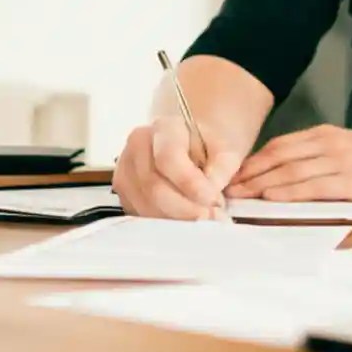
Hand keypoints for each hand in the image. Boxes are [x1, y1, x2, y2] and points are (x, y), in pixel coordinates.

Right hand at [112, 115, 245, 220]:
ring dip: (176, 220)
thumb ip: (222, 169)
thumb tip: (211, 195)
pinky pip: (140, 214)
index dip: (191, 184)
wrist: (193, 143)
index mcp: (165, 128)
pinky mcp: (125, 191)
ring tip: (204, 219)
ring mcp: (126, 169)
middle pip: (153, 186)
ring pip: (144, 205)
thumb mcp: (226, 148)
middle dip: (185, 209)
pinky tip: (186, 221)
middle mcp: (138, 145)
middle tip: (212, 217)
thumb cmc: (209, 144)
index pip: (168, 158)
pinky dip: (165, 223)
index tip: (214, 200)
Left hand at [224, 125, 351, 205]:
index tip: (233, 174)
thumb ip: (319, 156)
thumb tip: (286, 172)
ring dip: (261, 186)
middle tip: (225, 187)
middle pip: (279, 158)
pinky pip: (313, 186)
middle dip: (249, 174)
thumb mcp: (349, 149)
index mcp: (327, 134)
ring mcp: (341, 161)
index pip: (280, 145)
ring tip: (238, 197)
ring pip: (290, 172)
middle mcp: (330, 143)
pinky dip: (288, 192)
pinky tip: (270, 198)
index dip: (253, 161)